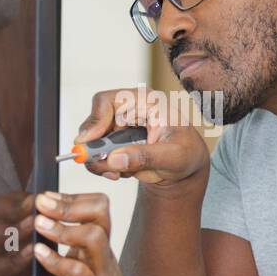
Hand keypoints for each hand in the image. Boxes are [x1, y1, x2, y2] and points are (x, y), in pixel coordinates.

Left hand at [31, 191, 148, 275]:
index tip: (46, 197)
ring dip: (62, 228)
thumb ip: (62, 251)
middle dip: (67, 202)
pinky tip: (39, 255)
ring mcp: (102, 273)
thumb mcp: (79, 270)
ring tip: (39, 225)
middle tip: (41, 202)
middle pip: (99, 211)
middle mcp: (103, 254)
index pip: (96, 206)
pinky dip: (56, 261)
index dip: (70, 196)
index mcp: (99, 247)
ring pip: (92, 236)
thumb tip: (33, 233)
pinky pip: (79, 272)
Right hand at [75, 86, 209, 189]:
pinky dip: (104, 167)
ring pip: (92, 141)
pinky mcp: (113, 143)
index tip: (90, 141)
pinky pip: (96, 155)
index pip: (107, 101)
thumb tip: (114, 159)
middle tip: (105, 168)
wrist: (186, 168)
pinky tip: (122, 174)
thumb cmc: (187, 154)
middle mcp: (128, 110)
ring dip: (100, 161)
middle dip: (96, 148)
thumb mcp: (173, 157)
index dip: (95, 120)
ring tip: (120, 174)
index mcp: (146, 101)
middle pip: (94, 122)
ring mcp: (118, 127)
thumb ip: (145, 156)